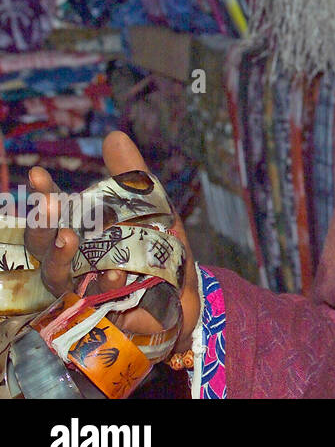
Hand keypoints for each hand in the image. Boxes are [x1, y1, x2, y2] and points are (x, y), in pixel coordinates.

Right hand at [23, 131, 201, 358]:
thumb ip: (131, 175)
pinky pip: (96, 300)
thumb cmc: (158, 248)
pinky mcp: (104, 311)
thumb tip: (114, 135)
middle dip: (44, 223)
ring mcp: (84, 287)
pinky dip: (104, 282)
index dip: (44, 195)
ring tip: (68, 236)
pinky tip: (113, 269)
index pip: (54, 213)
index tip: (38, 173)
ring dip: (61, 256)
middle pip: (45, 244)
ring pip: (59, 275)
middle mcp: (73, 261)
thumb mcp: (151, 207)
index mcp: (81, 233)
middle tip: (49, 204)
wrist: (185, 291)